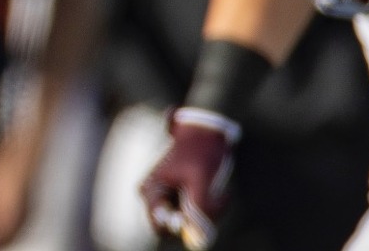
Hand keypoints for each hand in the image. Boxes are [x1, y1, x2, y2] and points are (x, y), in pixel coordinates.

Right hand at [140, 108, 237, 249]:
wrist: (207, 130)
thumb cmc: (200, 152)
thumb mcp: (200, 180)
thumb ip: (198, 210)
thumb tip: (198, 239)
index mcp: (151, 191)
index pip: (161, 227)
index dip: (183, 227)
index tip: (202, 211)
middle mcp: (155, 196)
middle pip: (177, 225)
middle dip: (200, 217)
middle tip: (216, 198)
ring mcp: (168, 197)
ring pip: (189, 220)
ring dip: (207, 211)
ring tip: (218, 191)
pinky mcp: (180, 197)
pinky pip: (195, 213)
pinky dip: (209, 206)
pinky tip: (214, 190)